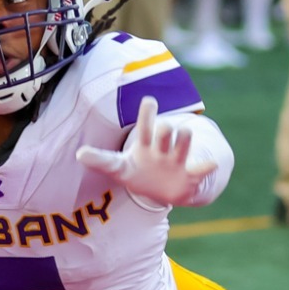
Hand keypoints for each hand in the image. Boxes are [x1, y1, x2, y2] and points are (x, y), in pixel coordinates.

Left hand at [74, 96, 215, 206]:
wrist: (161, 189)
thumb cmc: (137, 172)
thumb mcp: (118, 168)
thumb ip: (100, 160)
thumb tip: (78, 153)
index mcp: (144, 145)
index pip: (144, 127)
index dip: (147, 115)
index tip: (149, 100)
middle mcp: (162, 149)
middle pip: (164, 132)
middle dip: (164, 128)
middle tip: (164, 127)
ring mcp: (177, 161)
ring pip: (183, 144)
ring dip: (185, 139)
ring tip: (186, 131)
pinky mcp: (190, 177)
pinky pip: (200, 169)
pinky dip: (206, 166)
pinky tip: (210, 163)